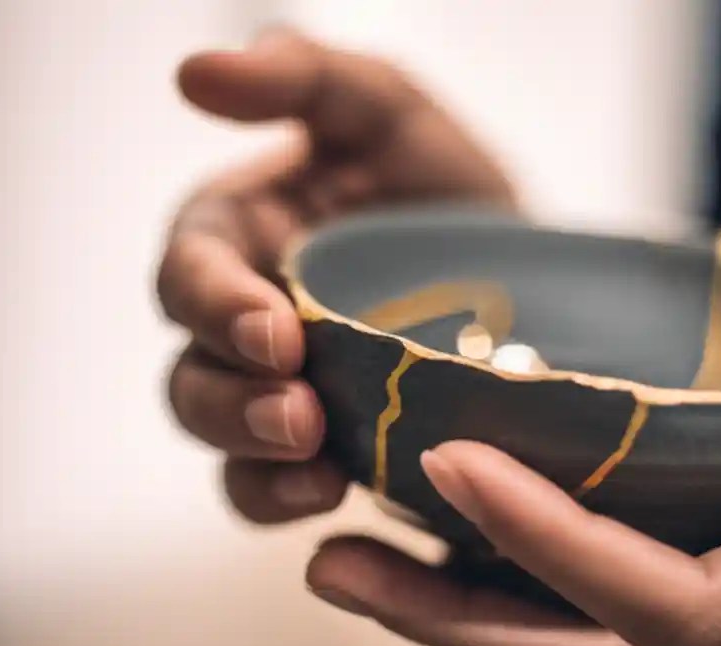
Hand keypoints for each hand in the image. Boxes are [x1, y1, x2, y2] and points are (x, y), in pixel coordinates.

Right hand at [158, 28, 513, 522]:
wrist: (530, 279)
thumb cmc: (446, 187)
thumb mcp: (393, 112)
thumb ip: (306, 78)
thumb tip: (195, 72)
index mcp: (240, 235)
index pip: (190, 270)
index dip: (214, 303)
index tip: (276, 329)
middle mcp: (240, 320)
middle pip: (190, 372)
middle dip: (232, 400)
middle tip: (299, 414)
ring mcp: (275, 391)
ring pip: (220, 439)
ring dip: (253, 457)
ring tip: (319, 469)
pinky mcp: (318, 452)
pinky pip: (269, 490)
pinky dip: (283, 497)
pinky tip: (333, 495)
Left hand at [304, 238, 720, 645]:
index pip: (683, 604)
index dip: (562, 549)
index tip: (456, 464)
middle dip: (467, 622)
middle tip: (338, 560)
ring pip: (587, 643)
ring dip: (461, 613)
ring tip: (344, 558)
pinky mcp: (716, 563)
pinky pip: (596, 597)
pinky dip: (506, 574)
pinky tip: (429, 528)